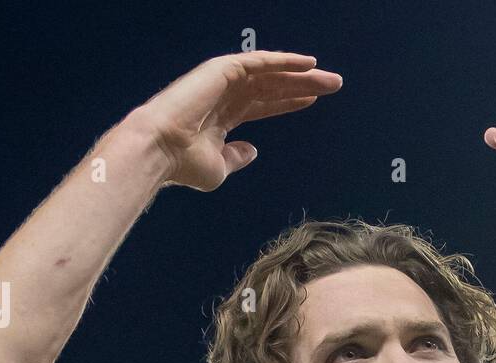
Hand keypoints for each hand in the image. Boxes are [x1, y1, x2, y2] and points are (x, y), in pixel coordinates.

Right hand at [129, 50, 341, 190]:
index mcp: (222, 116)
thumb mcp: (219, 167)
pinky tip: (309, 63)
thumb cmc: (184, 164)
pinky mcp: (222, 69)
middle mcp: (224, 94)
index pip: (262, 104)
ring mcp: (223, 80)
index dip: (287, 101)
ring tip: (330, 78)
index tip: (312, 101)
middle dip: (303, 85)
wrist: (161, 151)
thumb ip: (237, 157)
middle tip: (333, 85)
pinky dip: (285, 61)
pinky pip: (260, 62)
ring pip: (271, 73)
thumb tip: (252, 150)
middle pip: (272, 86)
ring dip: (302, 74)